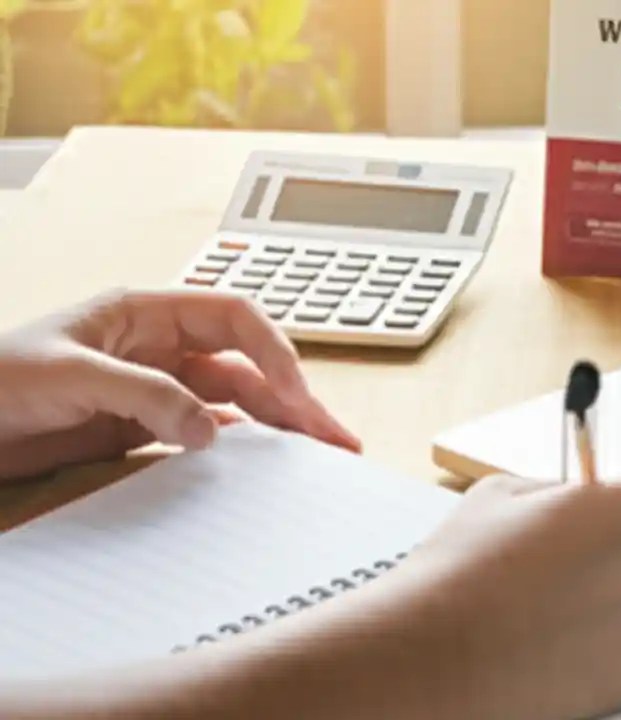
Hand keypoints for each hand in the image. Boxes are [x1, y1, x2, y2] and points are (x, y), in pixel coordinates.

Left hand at [0, 290, 359, 480]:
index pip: (235, 318)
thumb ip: (146, 396)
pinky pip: (208, 430)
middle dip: (294, 397)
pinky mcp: (145, 426)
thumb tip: (212, 427)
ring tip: (317, 454)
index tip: (294, 391)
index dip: (274, 351)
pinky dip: (240, 446)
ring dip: (278, 425)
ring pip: (237, 401)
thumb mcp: (70, 376)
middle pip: (248, 365)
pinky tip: (265, 463)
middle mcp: (162, 346)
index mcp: (148, 312)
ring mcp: (157, 387)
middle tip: (332, 435)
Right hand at [403, 475, 620, 719]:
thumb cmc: (464, 573)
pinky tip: (555, 644)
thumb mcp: (505, 493)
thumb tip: (574, 501)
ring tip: (552, 611)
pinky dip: (604, 650)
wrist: (437, 654)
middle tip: (569, 570)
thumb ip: (560, 493)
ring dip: (614, 605)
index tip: (613, 520)